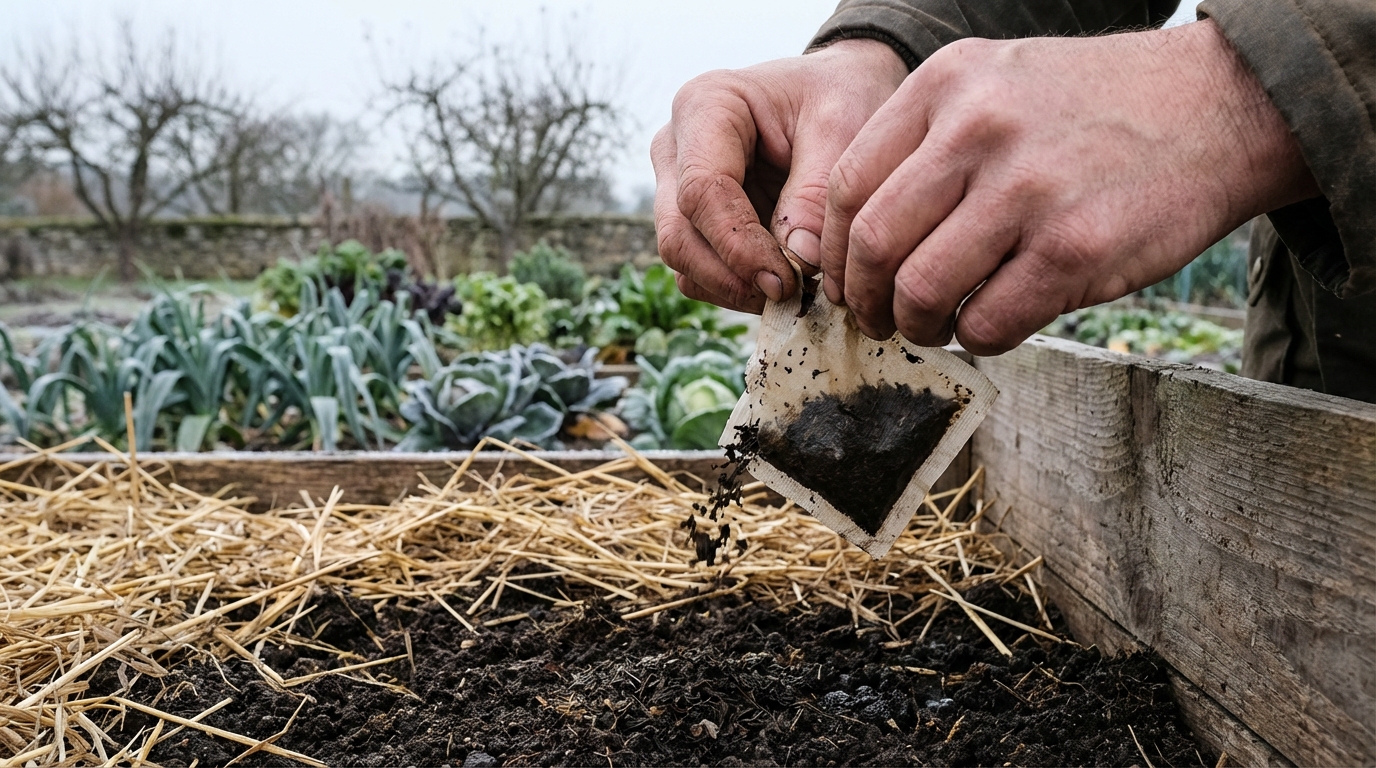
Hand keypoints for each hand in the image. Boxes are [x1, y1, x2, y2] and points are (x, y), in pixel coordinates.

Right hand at [652, 39, 906, 312]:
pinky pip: (700, 271)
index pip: (701, 192)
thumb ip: (817, 193)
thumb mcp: (843, 128)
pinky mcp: (694, 220)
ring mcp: (676, 187)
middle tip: (792, 297)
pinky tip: (784, 284)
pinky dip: (738, 289)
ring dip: (735, 289)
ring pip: (683, 261)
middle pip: (678, 234)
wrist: (839, 90)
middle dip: (732, 277)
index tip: (788, 280)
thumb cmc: (841, 95)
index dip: (739, 246)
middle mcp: (676, 148)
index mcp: (704, 106)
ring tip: (796, 293)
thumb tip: (799, 260)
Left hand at [820, 20, 1318, 353]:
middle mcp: (978, 128)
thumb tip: (845, 238)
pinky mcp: (1075, 249)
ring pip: (922, 289)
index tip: (844, 280)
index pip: (846, 185)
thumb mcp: (994, 84)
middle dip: (864, 299)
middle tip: (877, 318)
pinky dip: (977, 339)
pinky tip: (988, 326)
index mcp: (945, 85)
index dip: (832, 251)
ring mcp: (1027, 189)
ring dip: (916, 325)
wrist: (1216, 107)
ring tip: (932, 326)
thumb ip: (920, 144)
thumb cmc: (1091, 108)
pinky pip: (989, 321)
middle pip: (872, 242)